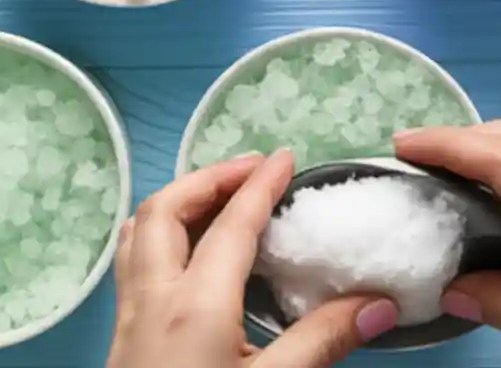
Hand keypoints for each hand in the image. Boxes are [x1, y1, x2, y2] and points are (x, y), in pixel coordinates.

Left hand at [106, 149, 398, 367]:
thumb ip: (322, 341)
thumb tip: (378, 302)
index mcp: (194, 307)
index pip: (231, 224)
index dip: (261, 184)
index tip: (286, 157)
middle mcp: (152, 300)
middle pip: (164, 210)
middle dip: (208, 178)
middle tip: (251, 170)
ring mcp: (129, 319)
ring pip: (139, 232)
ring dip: (178, 201)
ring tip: (218, 197)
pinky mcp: (122, 340)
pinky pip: (133, 262)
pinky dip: (159, 234)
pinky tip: (184, 252)